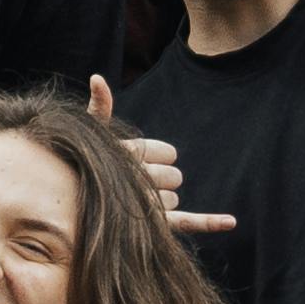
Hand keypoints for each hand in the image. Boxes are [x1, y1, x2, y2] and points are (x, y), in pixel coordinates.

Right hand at [89, 75, 230, 236]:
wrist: (73, 211)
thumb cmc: (80, 169)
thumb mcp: (90, 135)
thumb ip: (99, 107)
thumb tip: (97, 77)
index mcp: (127, 155)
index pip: (166, 152)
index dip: (161, 156)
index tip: (141, 162)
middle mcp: (137, 179)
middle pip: (172, 177)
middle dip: (162, 179)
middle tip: (140, 185)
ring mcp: (147, 204)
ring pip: (174, 200)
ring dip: (163, 201)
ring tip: (136, 205)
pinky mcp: (157, 226)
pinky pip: (188, 223)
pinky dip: (210, 223)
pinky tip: (231, 222)